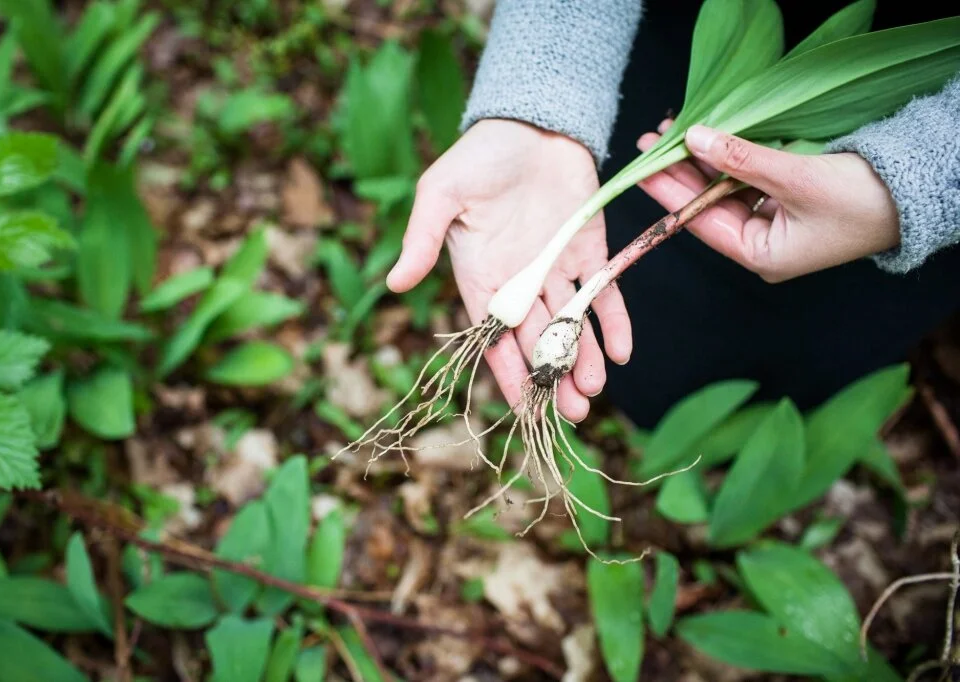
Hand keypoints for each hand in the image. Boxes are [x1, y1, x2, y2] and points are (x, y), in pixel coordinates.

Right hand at [386, 120, 631, 420]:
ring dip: (582, 361)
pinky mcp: (589, 251)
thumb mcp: (441, 193)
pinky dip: (614, 322)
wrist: (530, 122)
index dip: (509, 373)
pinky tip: (621, 353)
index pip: (495, 337)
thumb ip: (421, 239)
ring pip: (572, 326)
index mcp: (481, 277)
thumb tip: (392, 284)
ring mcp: (557, 270)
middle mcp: (520, 282)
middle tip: (569, 415)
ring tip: (592, 394)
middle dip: (552, 379)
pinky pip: (604, 294)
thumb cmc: (478, 156)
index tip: (524, 407)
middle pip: (537, 341)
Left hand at [636, 122, 900, 281]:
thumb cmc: (863, 200)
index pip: (700, 222)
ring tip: (673, 132)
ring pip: (725, 187)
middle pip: (707, 205)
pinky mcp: (787, 199)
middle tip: (652, 141)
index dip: (670, 193)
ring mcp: (774, 221)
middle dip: (681, 172)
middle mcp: (762, 243)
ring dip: (703, 160)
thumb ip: (741, 159)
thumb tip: (694, 139)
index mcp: (761, 256)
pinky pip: (747, 177)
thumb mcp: (796, 177)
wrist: (918, 192)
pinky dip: (729, 158)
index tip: (643, 166)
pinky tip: (709, 138)